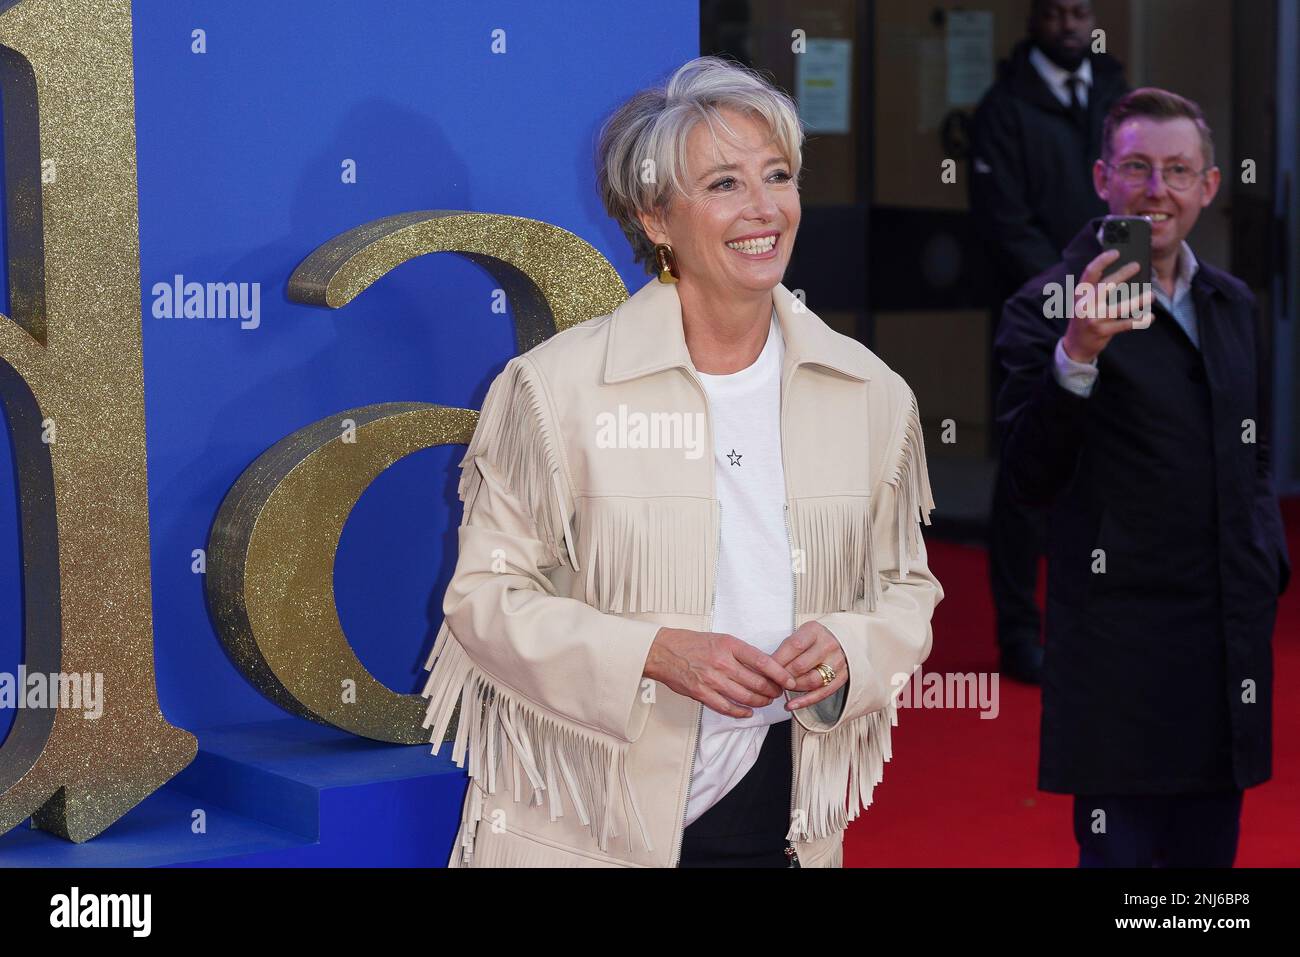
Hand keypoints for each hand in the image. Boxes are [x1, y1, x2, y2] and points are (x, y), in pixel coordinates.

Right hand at [644, 627, 796, 717]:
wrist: (663, 651)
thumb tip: (762, 666)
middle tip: (778, 693)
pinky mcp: (701, 693)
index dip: (779, 673)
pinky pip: (726, 707)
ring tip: (766, 701)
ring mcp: (711, 679)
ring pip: (744, 696)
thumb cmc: (691, 643)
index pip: (762, 660)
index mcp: (728, 645)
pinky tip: (747, 712)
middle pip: (756, 682)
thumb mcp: (719, 639)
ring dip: (759, 701)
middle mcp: (722, 662)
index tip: (789, 680)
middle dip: (772, 690)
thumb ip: (739, 652)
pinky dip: (740, 712)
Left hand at [771, 621, 847, 712]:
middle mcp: (828, 645)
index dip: (778, 660)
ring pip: (812, 681)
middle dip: (783, 676)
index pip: (794, 646)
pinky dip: (804, 702)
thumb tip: (765, 667)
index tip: (765, 668)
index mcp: (815, 631)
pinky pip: (822, 693)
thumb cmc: (811, 640)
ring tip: (782, 688)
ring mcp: (837, 662)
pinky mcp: (841, 677)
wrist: (839, 641)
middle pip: (801, 666)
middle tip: (772, 681)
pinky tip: (790, 706)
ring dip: (793, 687)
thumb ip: (785, 649)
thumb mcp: (799, 635)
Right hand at [1060, 249, 1153, 363]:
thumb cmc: (1086, 318)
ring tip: (1152, 295)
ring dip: (1138, 301)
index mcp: (1080, 294)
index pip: (1090, 273)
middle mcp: (1085, 305)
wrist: (1075, 346)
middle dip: (1123, 274)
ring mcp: (1093, 319)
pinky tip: (1150, 316)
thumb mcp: (1086, 302)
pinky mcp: (1102, 332)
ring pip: (1119, 307)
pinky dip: (1139, 321)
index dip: (1102, 260)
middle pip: (1106, 286)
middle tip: (1137, 266)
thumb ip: (1098, 291)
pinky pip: (1124, 325)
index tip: (1116, 252)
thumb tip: (1125, 276)